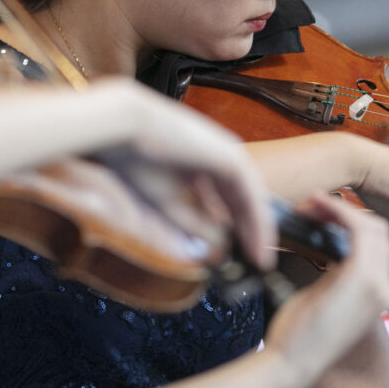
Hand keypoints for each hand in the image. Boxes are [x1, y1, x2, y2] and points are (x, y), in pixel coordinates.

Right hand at [121, 84, 275, 271]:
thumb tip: (212, 245)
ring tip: (261, 256)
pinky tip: (259, 240)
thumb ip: (191, 224)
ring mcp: (225, 153)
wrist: (127, 129)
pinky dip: (257, 218)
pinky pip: (251, 192)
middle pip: (240, 199)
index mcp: (198, 164)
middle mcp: (215, 157)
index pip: (221, 199)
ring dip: (257, 227)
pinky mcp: (230, 155)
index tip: (232, 252)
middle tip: (255, 258)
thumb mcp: (166, 204)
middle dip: (248, 229)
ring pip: (250, 196)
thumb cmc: (136, 161)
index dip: (228, 226)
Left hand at [262, 193, 388, 387]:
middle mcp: (385, 291)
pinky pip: (361, 231)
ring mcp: (375, 285)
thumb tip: (330, 246)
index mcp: (381, 300)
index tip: (355, 233)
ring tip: (313, 204)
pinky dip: (340, 211)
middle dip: (355, 214)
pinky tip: (316, 206)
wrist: (291, 363)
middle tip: (319, 209)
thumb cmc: (300, 334)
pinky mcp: (358, 279)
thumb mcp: (327, 299)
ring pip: (377, 228)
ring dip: (343, 208)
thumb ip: (338, 276)